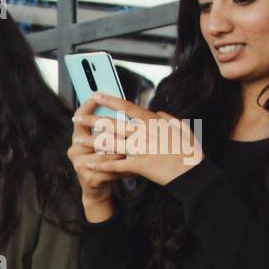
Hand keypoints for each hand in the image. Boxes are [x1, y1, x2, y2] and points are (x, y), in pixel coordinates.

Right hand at [68, 96, 124, 218]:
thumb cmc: (103, 164)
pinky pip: (111, 169)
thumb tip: (124, 109)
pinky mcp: (89, 177)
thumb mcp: (102, 145)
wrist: (97, 190)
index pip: (80, 119)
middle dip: (115, 131)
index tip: (97, 95)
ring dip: (124, 151)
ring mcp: (79, 164)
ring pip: (106, 153)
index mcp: (77, 139)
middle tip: (132, 127)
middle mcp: (74, 150)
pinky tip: (136, 167)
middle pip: (96, 135)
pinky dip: (125, 168)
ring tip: (139, 150)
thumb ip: (108, 130)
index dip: (87, 107)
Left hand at [74, 93, 204, 186]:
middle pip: (112, 124)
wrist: (192, 173)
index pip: (127, 107)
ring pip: (110, 143)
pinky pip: (115, 164)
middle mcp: (143, 133)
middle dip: (92, 120)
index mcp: (152, 122)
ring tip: (77, 140)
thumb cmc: (188, 151)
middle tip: (76, 117)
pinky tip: (90, 163)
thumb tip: (158, 112)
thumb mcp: (181, 128)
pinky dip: (102, 164)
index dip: (110, 100)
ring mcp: (140, 149)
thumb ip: (168, 119)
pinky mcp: (138, 165)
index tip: (97, 95)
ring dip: (91, 142)